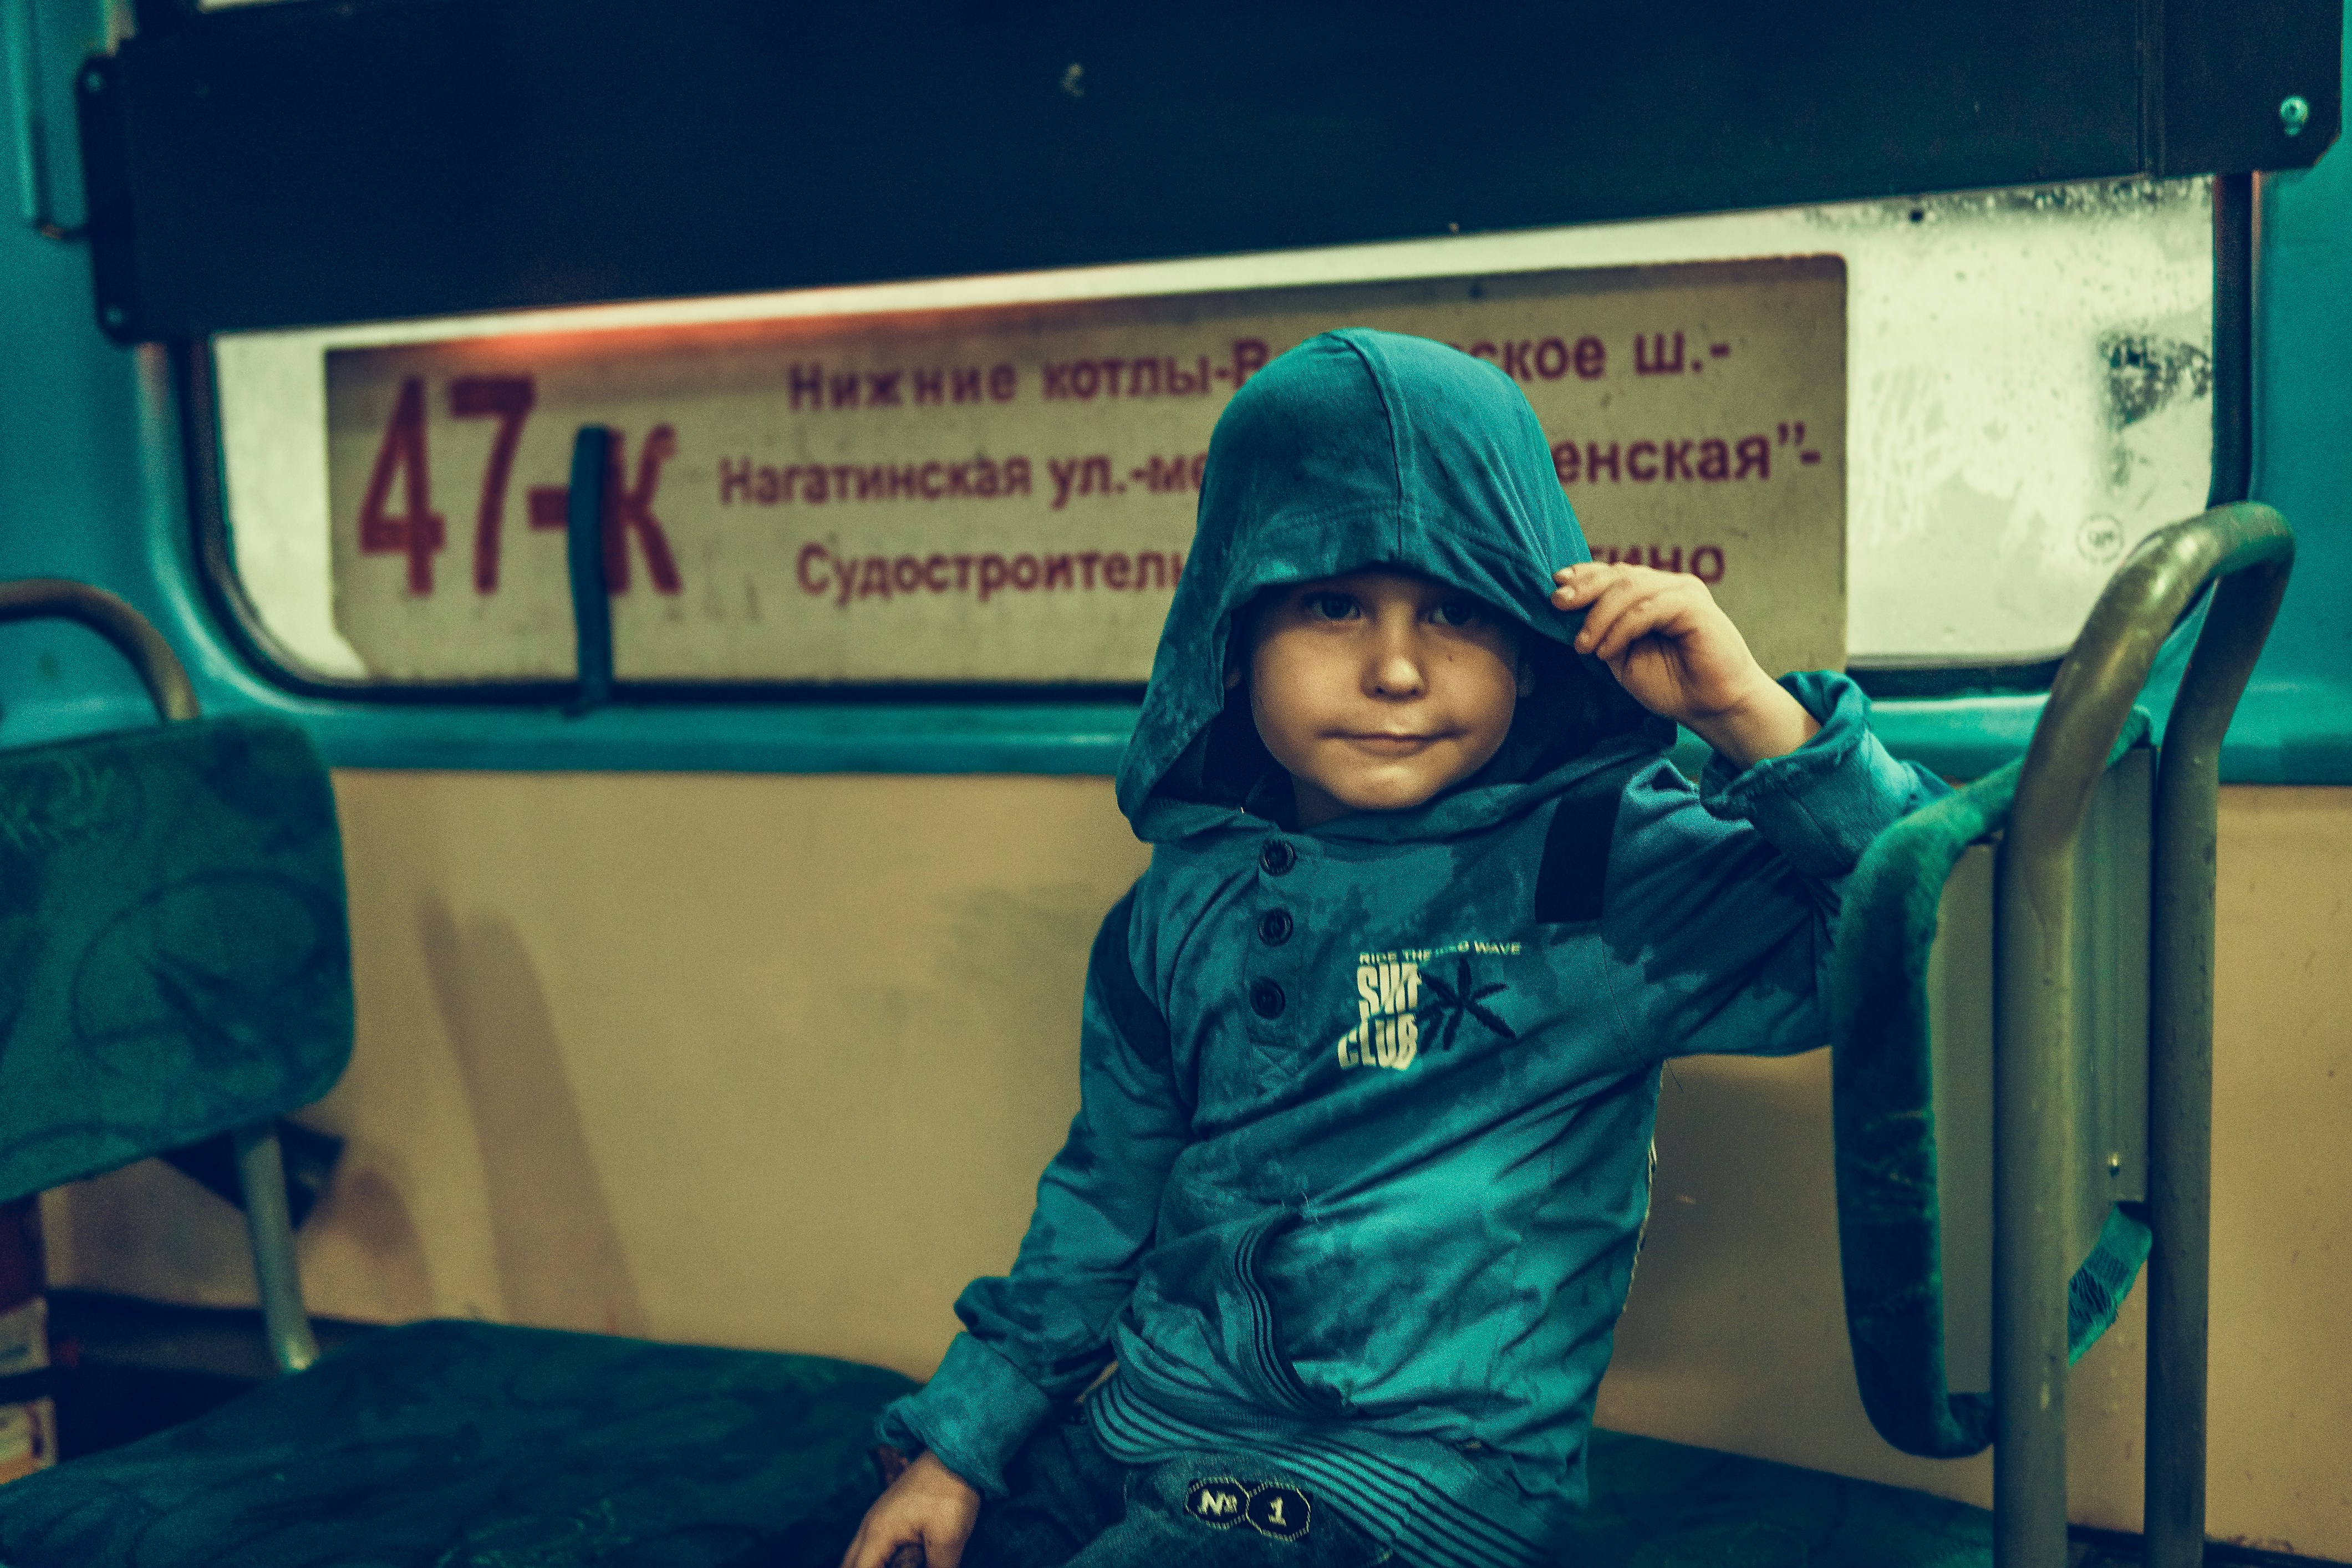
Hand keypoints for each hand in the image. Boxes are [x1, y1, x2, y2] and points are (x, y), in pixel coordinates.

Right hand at [841, 1451, 981, 1567]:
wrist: (956, 1453)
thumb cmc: (950, 1493)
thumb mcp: (948, 1538)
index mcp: (878, 1533)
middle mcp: (869, 1526)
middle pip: (850, 1563)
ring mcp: (876, 1519)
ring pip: (858, 1554)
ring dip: (870, 1564)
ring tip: (896, 1565)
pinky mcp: (887, 1516)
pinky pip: (870, 1545)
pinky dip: (876, 1558)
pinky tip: (895, 1562)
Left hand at [1550, 562, 1817, 768]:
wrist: (1712, 707)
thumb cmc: (1670, 684)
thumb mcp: (1622, 656)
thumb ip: (1601, 631)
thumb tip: (1568, 611)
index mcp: (1651, 593)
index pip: (1613, 573)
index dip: (1583, 575)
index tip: (1555, 586)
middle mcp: (1668, 585)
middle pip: (1619, 574)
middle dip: (1584, 587)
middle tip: (1557, 604)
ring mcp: (1684, 592)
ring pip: (1631, 588)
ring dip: (1600, 616)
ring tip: (1582, 645)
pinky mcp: (1695, 606)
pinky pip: (1648, 608)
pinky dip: (1622, 628)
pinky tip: (1605, 650)